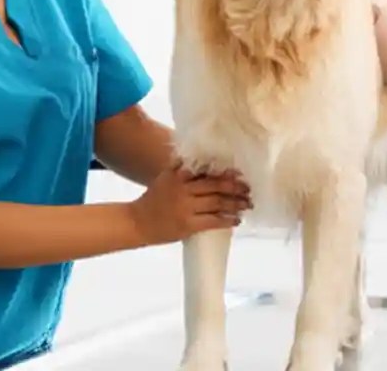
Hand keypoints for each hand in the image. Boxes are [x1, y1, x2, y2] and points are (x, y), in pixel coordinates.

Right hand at [128, 161, 251, 244]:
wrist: (136, 222)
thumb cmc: (153, 200)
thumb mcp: (165, 178)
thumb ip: (182, 169)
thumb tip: (204, 161)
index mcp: (178, 175)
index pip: (207, 170)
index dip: (225, 172)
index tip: (240, 172)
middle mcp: (183, 188)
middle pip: (216, 185)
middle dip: (235, 187)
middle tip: (249, 189)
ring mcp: (185, 207)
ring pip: (217, 202)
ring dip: (235, 203)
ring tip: (247, 204)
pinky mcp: (187, 225)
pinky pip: (213, 220)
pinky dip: (227, 219)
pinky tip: (236, 219)